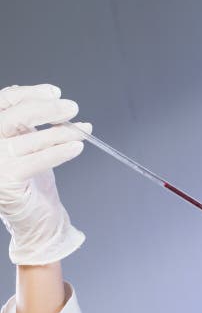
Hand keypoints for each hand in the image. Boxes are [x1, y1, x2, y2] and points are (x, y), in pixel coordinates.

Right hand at [0, 84, 91, 264]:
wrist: (37, 220)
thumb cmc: (33, 181)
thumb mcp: (28, 144)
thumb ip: (28, 122)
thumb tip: (48, 98)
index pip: (4, 101)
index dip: (30, 93)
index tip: (55, 92)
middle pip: (13, 115)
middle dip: (47, 108)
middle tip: (72, 107)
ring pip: (28, 138)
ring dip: (61, 132)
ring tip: (83, 131)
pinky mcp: (6, 182)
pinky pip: (36, 160)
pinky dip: (59, 152)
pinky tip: (77, 147)